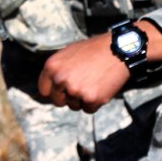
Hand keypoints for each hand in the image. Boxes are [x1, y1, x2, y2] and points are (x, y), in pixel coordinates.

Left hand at [38, 20, 161, 111]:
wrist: (117, 50)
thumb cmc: (93, 51)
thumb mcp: (68, 54)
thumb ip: (57, 70)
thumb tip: (49, 87)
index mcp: (52, 66)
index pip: (44, 90)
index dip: (53, 91)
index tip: (61, 91)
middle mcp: (60, 79)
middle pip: (58, 101)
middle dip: (67, 97)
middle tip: (81, 86)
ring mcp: (75, 90)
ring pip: (74, 106)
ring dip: (82, 100)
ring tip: (93, 83)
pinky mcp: (91, 99)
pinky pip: (88, 110)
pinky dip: (94, 103)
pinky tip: (100, 88)